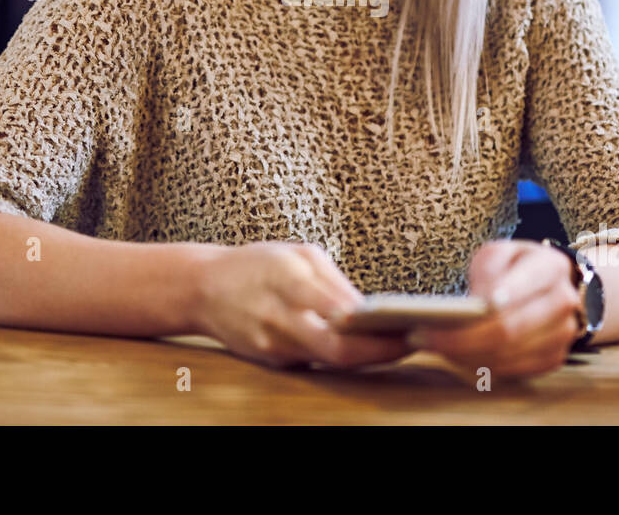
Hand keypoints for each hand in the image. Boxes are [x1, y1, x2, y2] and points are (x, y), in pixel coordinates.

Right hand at [190, 242, 412, 370]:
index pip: (335, 312)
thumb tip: (368, 310)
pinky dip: (346, 355)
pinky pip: (317, 362)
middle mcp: (277, 320)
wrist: (203, 290)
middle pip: (337, 351)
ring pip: (330, 361)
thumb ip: (333, 282)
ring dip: (368, 355)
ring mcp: (273, 347)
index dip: (373, 326)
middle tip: (415, 341)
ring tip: (403, 343)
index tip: (409, 324)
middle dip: (381, 351)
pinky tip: (370, 347)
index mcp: (285, 281)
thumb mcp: (297, 255)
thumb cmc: (257, 265)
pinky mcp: (273, 362)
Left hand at [407, 239, 583, 379]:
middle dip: (463, 338)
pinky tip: (459, 357)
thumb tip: (480, 301)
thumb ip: (488, 268)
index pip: (518, 290)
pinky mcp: (554, 357)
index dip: (487, 306)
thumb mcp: (498, 252)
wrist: (545, 285)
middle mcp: (564, 300)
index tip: (456, 313)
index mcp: (551, 266)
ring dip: (467, 356)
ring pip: (509, 355)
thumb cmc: (513, 266)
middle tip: (426, 337)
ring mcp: (563, 333)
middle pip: (509, 330)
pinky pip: (515, 371)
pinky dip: (483, 367)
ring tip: (434, 347)